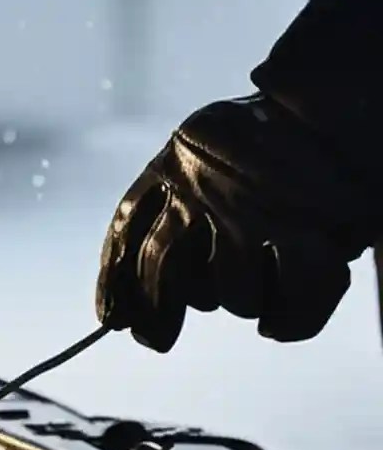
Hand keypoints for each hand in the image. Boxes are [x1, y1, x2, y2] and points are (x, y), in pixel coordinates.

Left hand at [95, 95, 375, 352]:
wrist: (339, 109)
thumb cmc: (270, 143)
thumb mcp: (200, 152)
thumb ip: (164, 205)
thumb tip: (125, 309)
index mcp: (174, 163)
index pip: (127, 231)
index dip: (115, 282)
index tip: (112, 320)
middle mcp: (205, 188)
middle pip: (162, 272)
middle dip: (155, 314)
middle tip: (157, 340)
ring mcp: (253, 211)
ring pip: (228, 296)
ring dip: (239, 301)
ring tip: (259, 275)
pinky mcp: (305, 231)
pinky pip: (289, 306)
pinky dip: (288, 323)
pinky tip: (276, 327)